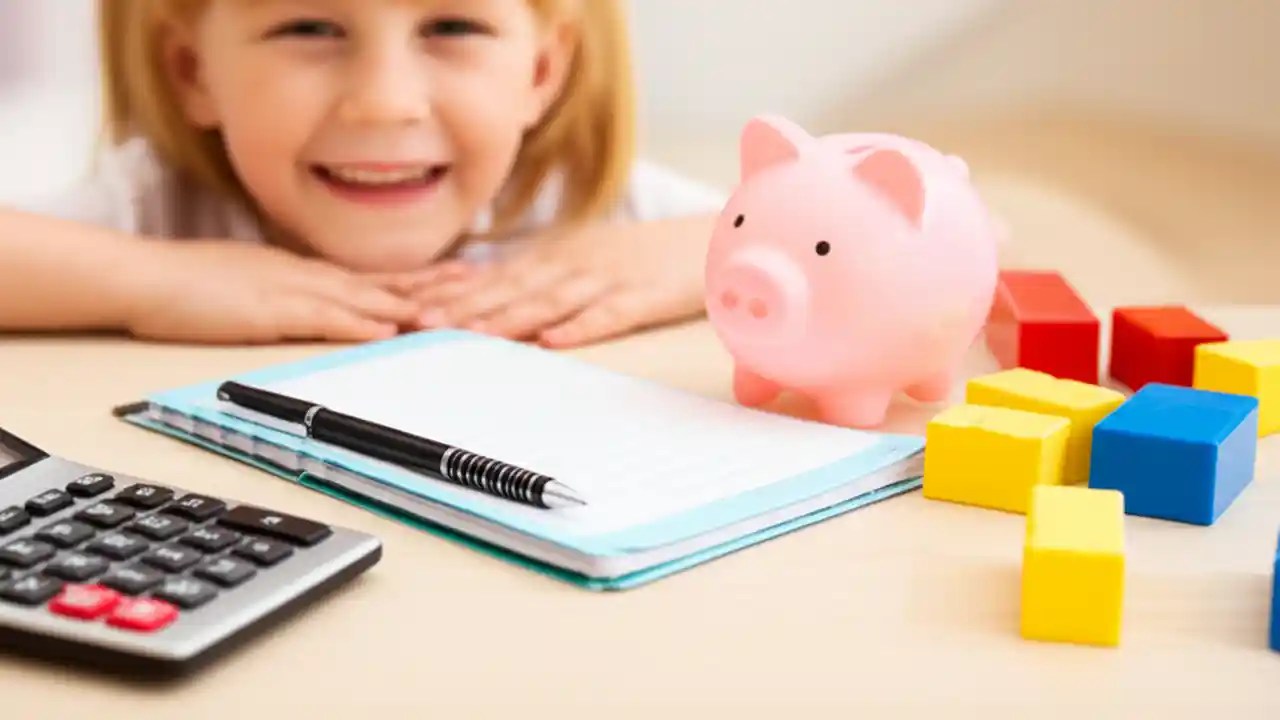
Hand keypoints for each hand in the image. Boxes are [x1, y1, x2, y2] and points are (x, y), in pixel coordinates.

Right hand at [124, 239, 436, 343]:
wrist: (144, 277)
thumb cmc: (188, 286)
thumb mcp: (250, 287)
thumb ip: (287, 297)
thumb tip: (313, 308)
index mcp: (303, 272)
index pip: (372, 277)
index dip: (416, 279)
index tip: (457, 277)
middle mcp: (307, 276)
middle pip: (381, 282)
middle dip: (431, 287)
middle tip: (480, 285)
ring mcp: (291, 290)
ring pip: (363, 298)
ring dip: (407, 306)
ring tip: (452, 313)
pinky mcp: (270, 311)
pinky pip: (323, 318)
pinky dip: (359, 324)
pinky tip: (388, 330)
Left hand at [412, 216, 713, 346]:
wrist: (712, 238)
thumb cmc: (644, 256)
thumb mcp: (585, 259)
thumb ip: (541, 278)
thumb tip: (488, 299)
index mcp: (557, 257)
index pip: (495, 277)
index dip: (451, 294)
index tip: (408, 310)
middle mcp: (574, 263)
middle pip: (511, 288)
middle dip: (463, 307)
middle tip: (418, 324)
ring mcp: (609, 278)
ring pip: (550, 300)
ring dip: (508, 317)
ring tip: (470, 335)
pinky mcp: (645, 296)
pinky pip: (609, 313)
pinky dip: (581, 326)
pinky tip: (554, 342)